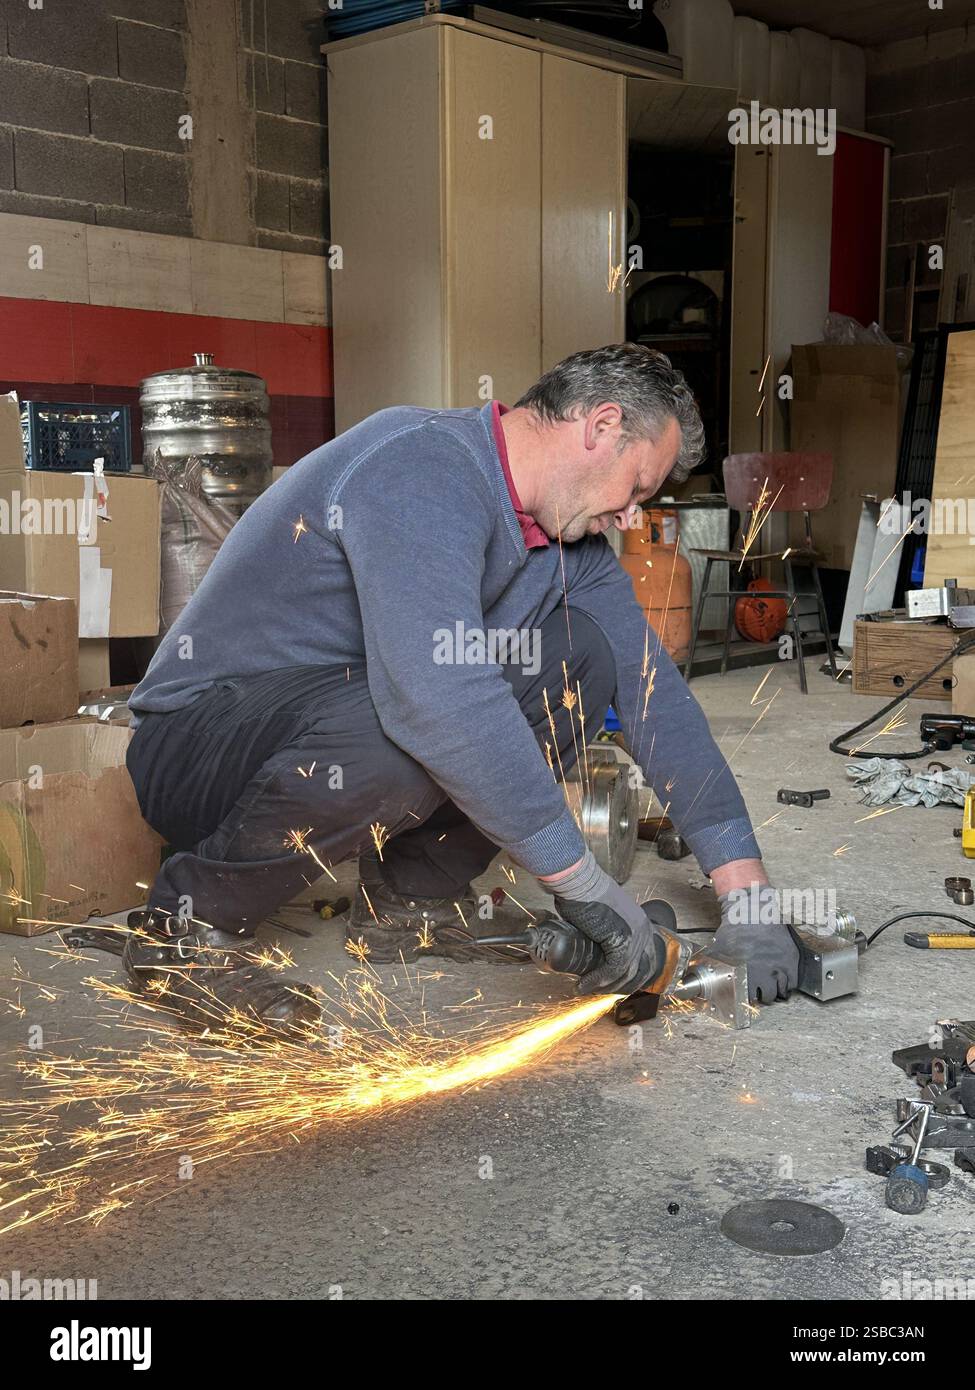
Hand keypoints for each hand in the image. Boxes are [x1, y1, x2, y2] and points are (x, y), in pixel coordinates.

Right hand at [543, 849, 658, 994]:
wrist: (580, 882)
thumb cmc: (585, 892)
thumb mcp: (604, 916)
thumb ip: (606, 931)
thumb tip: (596, 947)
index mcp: (642, 923)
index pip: (647, 959)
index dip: (633, 977)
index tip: (616, 985)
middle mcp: (644, 930)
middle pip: (642, 970)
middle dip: (623, 986)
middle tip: (603, 991)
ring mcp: (635, 936)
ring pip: (628, 974)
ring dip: (608, 986)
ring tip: (589, 988)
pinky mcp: (622, 941)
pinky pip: (614, 970)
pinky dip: (598, 980)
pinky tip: (585, 983)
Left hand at [712, 885, 798, 1003]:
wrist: (752, 909)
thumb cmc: (736, 926)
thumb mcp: (720, 948)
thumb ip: (717, 964)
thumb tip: (705, 972)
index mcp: (747, 972)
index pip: (750, 996)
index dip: (749, 995)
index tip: (749, 992)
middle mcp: (766, 972)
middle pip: (769, 997)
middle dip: (764, 994)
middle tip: (761, 989)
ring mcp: (781, 966)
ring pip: (783, 991)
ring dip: (778, 990)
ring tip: (772, 984)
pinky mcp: (791, 959)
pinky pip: (794, 980)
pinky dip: (789, 982)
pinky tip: (782, 977)